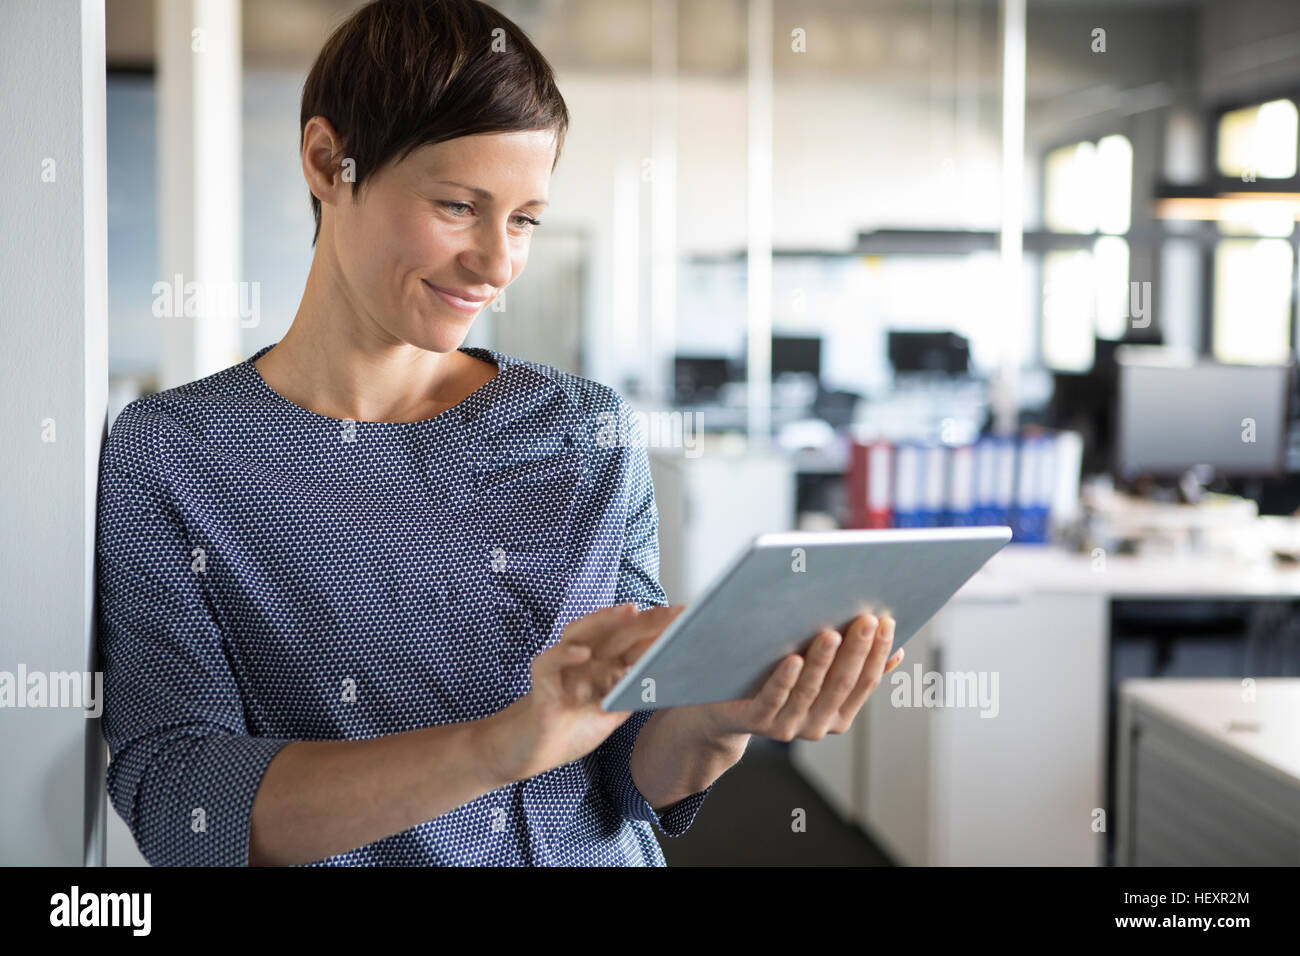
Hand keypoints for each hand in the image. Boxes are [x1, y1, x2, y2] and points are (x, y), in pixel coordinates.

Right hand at [479, 602, 685, 783]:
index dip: (659, 628)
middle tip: (675, 611)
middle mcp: (585, 658)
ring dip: (606, 620)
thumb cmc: (570, 728)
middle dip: (645, 619)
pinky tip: (583, 653)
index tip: (688, 617)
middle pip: (615, 630)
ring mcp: (563, 667)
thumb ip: (633, 692)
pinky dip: (565, 655)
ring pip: (582, 632)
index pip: (634, 639)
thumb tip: (669, 677)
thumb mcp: (611, 711)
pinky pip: (550, 662)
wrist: (530, 752)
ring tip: (631, 611)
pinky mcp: (541, 683)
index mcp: (604, 663)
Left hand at [691, 614, 902, 741]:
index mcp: (838, 713)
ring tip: (832, 634)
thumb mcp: (817, 673)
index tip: (887, 622)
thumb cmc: (775, 679)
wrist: (724, 710)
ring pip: (810, 691)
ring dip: (823, 662)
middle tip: (867, 620)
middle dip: (857, 650)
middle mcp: (817, 724)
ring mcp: (787, 725)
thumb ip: (851, 664)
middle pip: (841, 684)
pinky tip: (792, 658)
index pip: (866, 682)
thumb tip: (897, 650)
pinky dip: (785, 679)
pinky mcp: (757, 720)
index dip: (878, 653)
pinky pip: (774, 699)